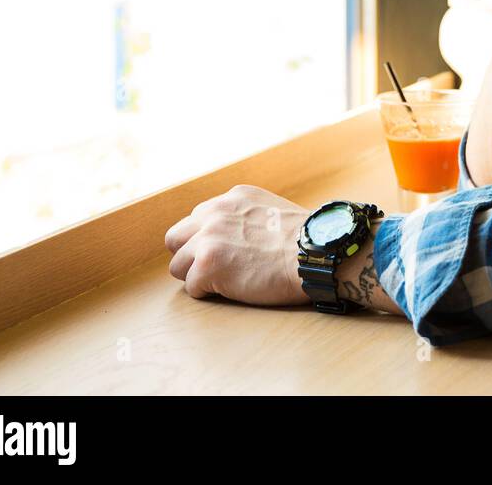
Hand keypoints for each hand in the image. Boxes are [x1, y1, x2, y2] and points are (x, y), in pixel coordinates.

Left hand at [164, 184, 310, 306]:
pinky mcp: (206, 265)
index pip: (197, 219)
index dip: (206, 239)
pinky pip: (192, 288)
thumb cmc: (305, 241)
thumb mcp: (272, 211)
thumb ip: (246, 217)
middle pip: (175, 238)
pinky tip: (235, 290)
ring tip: (226, 282)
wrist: (316, 253)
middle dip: (190, 254)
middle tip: (213, 269)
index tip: (223, 252)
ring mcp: (207, 239)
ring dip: (198, 276)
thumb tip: (238, 236)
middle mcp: (214, 213)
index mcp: (232, 199)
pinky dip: (210, 294)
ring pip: (178, 266)